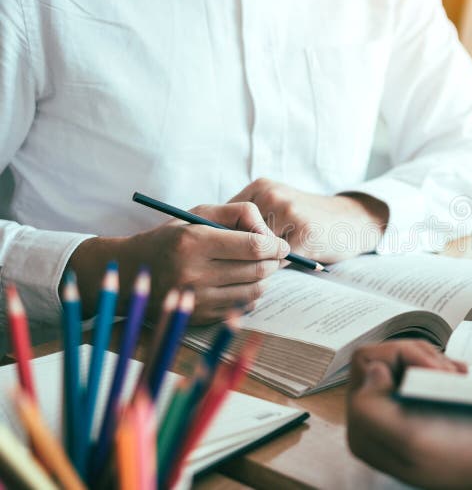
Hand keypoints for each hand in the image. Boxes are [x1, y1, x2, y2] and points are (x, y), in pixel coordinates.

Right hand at [67, 202, 288, 323]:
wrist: (131, 272)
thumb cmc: (171, 237)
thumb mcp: (198, 214)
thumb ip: (238, 213)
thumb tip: (270, 233)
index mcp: (194, 243)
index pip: (254, 246)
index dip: (275, 245)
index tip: (280, 244)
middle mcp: (194, 274)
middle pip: (258, 270)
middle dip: (273, 261)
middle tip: (272, 255)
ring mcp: (197, 300)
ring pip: (254, 292)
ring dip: (264, 279)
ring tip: (256, 267)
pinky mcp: (200, 317)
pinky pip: (242, 308)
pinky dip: (250, 295)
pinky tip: (240, 284)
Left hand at [229, 179, 388, 262]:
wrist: (350, 220)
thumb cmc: (308, 219)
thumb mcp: (277, 207)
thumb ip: (249, 222)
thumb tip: (215, 248)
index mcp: (260, 187)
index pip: (224, 220)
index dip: (225, 242)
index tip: (229, 254)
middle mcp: (270, 195)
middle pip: (238, 237)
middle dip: (242, 254)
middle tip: (254, 261)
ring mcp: (288, 212)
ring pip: (256, 250)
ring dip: (262, 262)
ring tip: (278, 257)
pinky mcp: (303, 233)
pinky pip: (277, 260)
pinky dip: (280, 266)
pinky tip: (293, 260)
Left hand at [347, 341, 471, 489]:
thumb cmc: (463, 454)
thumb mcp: (411, 439)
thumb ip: (372, 407)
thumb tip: (372, 370)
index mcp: (365, 429)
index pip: (366, 362)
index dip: (401, 356)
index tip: (434, 371)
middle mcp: (377, 418)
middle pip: (386, 356)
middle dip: (420, 357)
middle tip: (450, 374)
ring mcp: (400, 408)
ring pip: (406, 357)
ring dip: (436, 362)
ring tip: (458, 378)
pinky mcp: (423, 401)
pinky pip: (424, 367)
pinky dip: (445, 366)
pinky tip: (461, 378)